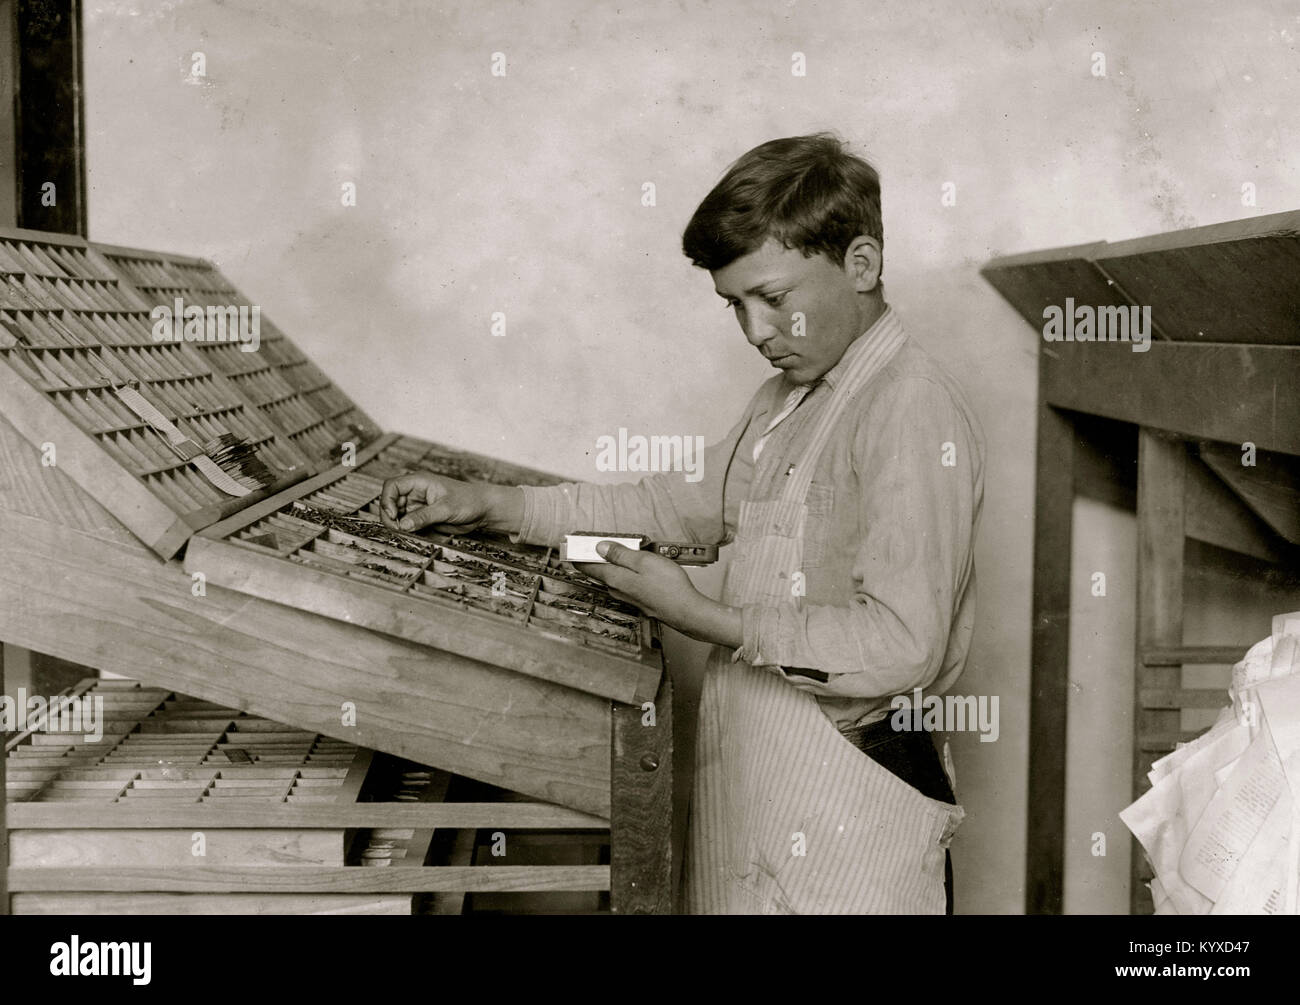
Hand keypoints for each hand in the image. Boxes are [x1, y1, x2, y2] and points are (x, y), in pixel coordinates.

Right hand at [379, 472, 489, 533]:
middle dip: (390, 516)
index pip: (392, 486)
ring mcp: (418, 505)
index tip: (393, 515)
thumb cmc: (468, 501)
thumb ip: (423, 516)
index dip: (387, 500)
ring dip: (397, 524)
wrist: (483, 509)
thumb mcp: (446, 508)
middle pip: (391, 502)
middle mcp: (415, 492)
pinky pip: (408, 523)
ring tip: (405, 533)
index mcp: (419, 482)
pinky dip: (406, 530)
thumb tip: (402, 525)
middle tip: (397, 529)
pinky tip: (412, 535)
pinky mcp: (422, 517)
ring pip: (397, 515)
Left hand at [576, 541, 742, 646]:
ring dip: (609, 565)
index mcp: (615, 578)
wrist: (686, 612)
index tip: (570, 547)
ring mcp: (628, 597)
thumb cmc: (668, 586)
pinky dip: (622, 573)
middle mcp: (617, 590)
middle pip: (598, 572)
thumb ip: (620, 554)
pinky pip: (624, 583)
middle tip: (590, 545)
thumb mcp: (643, 561)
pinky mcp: (639, 600)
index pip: (588, 567)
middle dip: (593, 558)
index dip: (577, 555)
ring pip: (612, 578)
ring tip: (613, 551)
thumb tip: (600, 548)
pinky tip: (632, 567)